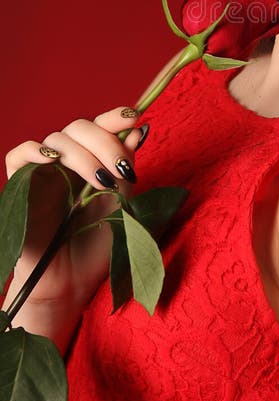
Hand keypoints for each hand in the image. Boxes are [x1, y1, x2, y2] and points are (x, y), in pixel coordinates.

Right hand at [4, 107, 145, 308]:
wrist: (71, 283)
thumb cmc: (97, 247)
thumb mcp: (121, 203)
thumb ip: (125, 167)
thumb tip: (137, 130)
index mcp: (92, 160)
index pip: (100, 127)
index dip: (115, 116)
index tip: (134, 116)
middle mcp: (67, 162)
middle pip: (80, 128)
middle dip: (105, 142)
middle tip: (121, 171)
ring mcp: (43, 172)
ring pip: (57, 139)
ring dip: (84, 155)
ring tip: (102, 182)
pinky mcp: (19, 186)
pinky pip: (18, 155)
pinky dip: (34, 150)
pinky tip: (54, 160)